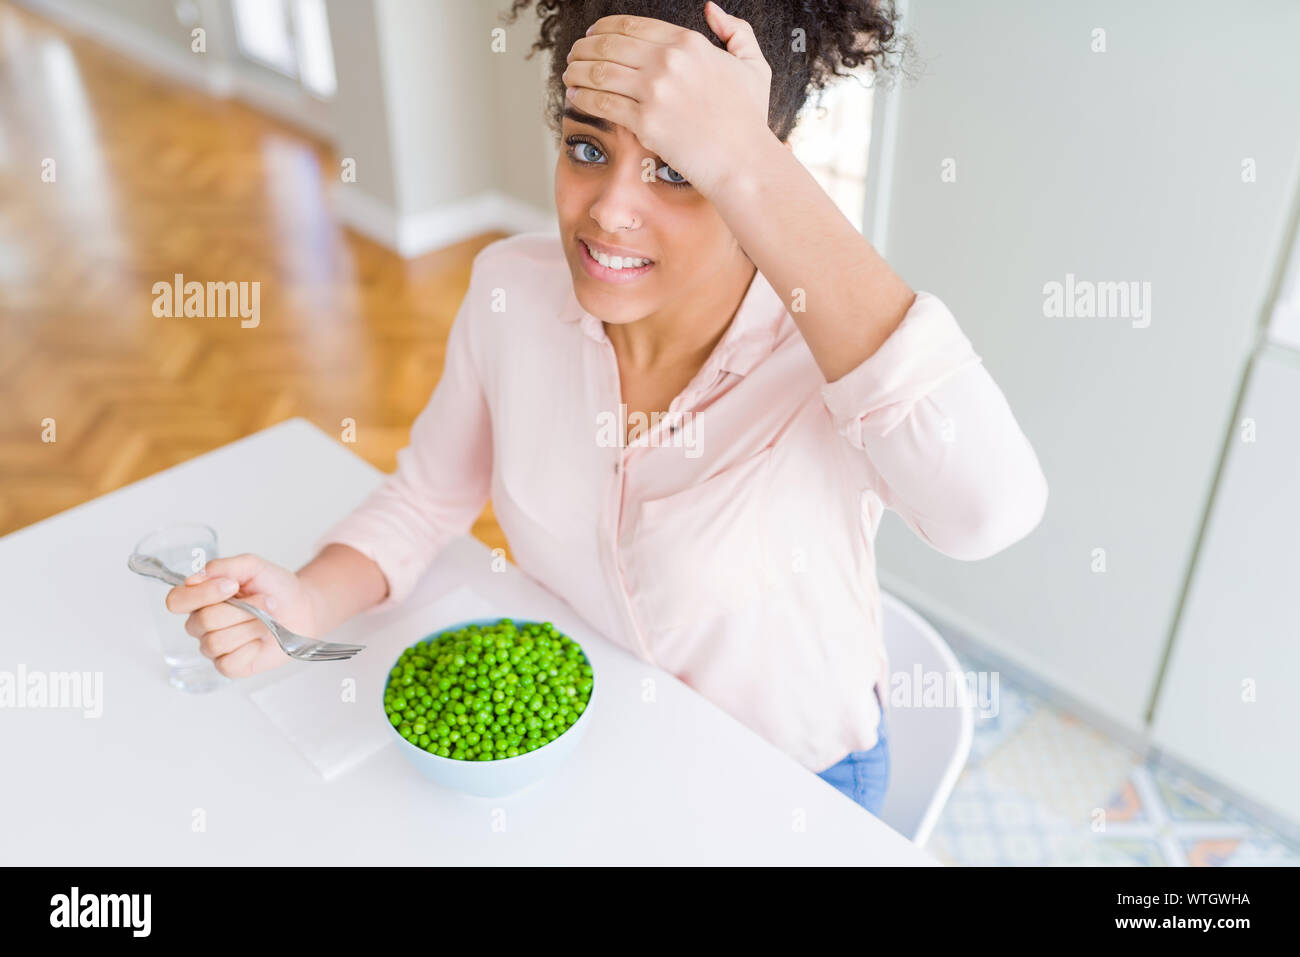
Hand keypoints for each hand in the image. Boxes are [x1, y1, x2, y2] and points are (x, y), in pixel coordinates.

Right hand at [164, 553, 319, 677]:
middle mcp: (201, 623)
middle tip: (266, 601)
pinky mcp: (229, 666)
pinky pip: (228, 662)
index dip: (200, 594)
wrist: (302, 608)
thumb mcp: (253, 566)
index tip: (232, 585)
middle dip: (242, 610)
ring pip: (216, 641)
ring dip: (250, 626)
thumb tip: (195, 578)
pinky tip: (260, 639)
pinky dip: (251, 648)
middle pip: (203, 621)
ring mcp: (213, 646)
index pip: (176, 601)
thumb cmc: (275, 588)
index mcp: (200, 597)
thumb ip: (223, 567)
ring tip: (267, 619)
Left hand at [562, 1, 773, 198]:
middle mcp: (668, 62)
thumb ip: (735, 32)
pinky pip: (601, 103)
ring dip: (576, 71)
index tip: (592, 35)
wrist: (743, 161)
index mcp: (688, 43)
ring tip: (568, 75)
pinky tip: (574, 97)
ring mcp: (655, 91)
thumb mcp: (753, 65)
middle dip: (584, 48)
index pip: (631, 26)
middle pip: (609, 45)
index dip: (603, 28)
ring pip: (599, 72)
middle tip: (573, 56)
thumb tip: (711, 8)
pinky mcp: (645, 122)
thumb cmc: (748, 119)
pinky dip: (582, 97)